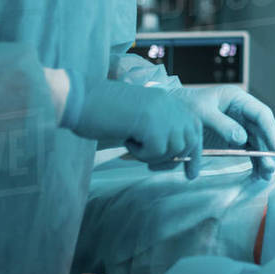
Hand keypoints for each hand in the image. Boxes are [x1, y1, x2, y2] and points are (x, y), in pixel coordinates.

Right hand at [67, 78, 203, 178]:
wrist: (81, 98)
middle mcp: (170, 105)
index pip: (193, 129)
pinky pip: (156, 152)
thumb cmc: (101, 112)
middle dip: (170, 160)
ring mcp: (164, 113)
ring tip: (131, 140)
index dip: (193, 153)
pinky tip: (128, 138)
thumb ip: (159, 131)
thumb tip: (176, 158)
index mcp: (167, 101)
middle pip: (188, 144)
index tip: (191, 174)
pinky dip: (140, 153)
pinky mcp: (154, 123)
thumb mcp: (138, 119)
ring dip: (150, 155)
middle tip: (147, 163)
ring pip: (172, 151)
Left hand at [170, 86, 274, 179]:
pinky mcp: (232, 137)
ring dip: (263, 157)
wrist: (171, 112)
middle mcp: (242, 111)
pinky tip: (258, 172)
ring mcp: (238, 125)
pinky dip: (254, 160)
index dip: (272, 131)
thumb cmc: (185, 107)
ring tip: (266, 174)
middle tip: (270, 167)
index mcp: (238, 99)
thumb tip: (242, 139)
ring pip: (257, 141)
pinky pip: (248, 149)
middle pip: (262, 130)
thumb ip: (222, 124)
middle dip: (268, 149)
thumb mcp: (202, 113)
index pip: (261, 114)